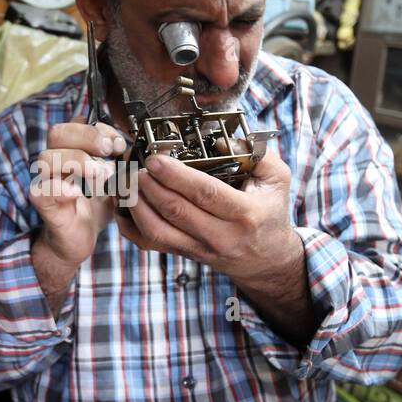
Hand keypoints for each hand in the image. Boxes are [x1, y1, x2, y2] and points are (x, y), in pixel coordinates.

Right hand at [30, 117, 127, 266]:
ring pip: (47, 158)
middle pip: (57, 133)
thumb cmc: (94, 206)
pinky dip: (61, 188)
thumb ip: (119, 161)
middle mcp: (56, 161)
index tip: (117, 143)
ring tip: (100, 177)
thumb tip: (130, 147)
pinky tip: (78, 194)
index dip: (97, 128)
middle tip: (109, 152)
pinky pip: (42, 190)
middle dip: (88, 138)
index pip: (75, 123)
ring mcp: (47, 181)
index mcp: (71, 150)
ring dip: (78, 162)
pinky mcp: (43, 203)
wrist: (80, 238)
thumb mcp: (114, 178)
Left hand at [116, 148, 298, 288]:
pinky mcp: (185, 255)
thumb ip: (255, 153)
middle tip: (135, 165)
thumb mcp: (276, 180)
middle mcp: (221, 235)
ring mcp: (200, 249)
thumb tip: (220, 141)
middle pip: (176, 211)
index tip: (155, 159)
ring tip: (127, 181)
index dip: (176, 176)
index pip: (205, 194)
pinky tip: (124, 205)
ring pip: (158, 231)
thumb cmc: (269, 213)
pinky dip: (131, 226)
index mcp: (244, 213)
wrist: (266, 260)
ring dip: (137, 204)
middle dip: (149, 186)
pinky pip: (150, 244)